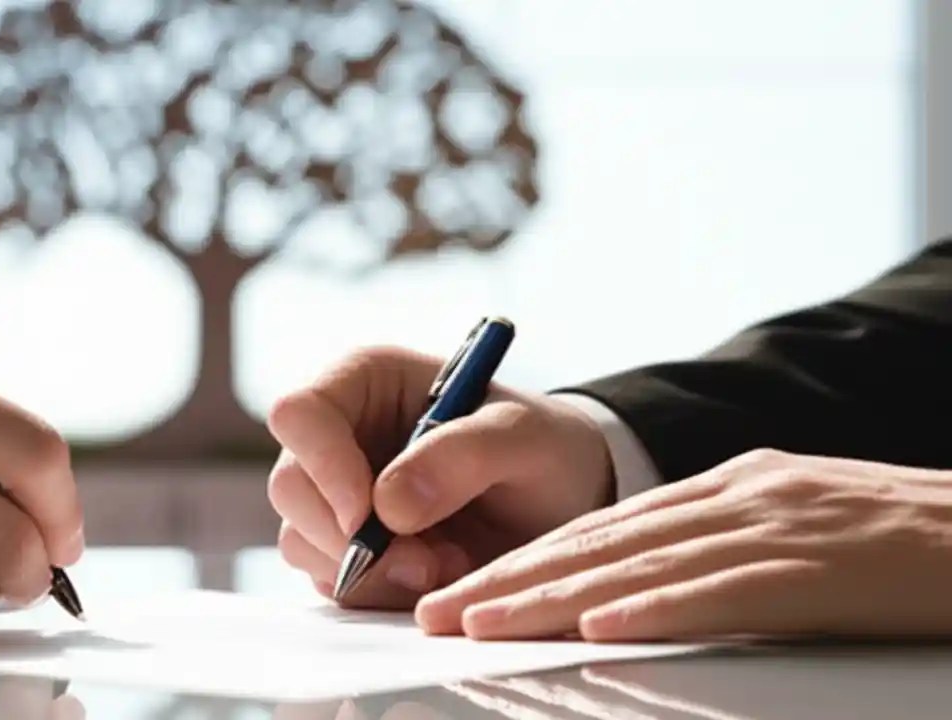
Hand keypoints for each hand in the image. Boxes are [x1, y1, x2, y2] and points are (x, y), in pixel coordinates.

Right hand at [265, 346, 613, 608]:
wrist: (559, 501)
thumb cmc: (542, 447)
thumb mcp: (522, 437)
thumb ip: (462, 456)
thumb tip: (388, 506)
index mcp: (366, 380)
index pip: (300, 412)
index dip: (322, 464)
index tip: (368, 514)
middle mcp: (339, 433)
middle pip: (290, 486)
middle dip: (350, 538)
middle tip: (427, 563)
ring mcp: (336, 492)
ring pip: (303, 541)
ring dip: (373, 570)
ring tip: (449, 563)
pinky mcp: (347, 544)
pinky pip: (332, 579)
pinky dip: (382, 590)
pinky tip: (437, 573)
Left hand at [417, 448, 951, 640]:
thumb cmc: (901, 544)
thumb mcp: (797, 526)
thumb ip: (720, 546)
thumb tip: (636, 587)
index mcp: (727, 488)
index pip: (603, 528)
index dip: (524, 561)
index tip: (463, 593)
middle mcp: (738, 496)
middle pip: (603, 542)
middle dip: (511, 579)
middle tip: (438, 613)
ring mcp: (779, 526)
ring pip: (643, 564)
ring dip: (555, 598)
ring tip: (484, 623)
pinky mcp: (822, 569)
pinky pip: (725, 591)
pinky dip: (659, 610)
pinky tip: (601, 630)